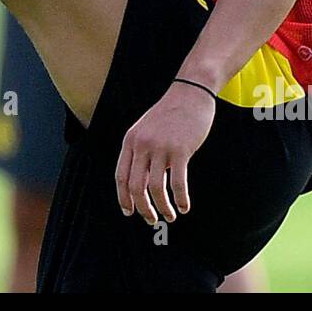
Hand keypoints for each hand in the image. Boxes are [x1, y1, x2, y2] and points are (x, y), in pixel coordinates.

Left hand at [115, 81, 216, 224]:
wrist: (190, 91)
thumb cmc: (171, 112)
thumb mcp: (147, 128)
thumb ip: (141, 150)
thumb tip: (142, 180)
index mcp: (131, 140)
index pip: (121, 176)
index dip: (124, 198)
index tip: (129, 212)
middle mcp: (142, 145)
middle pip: (136, 186)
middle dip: (143, 208)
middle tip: (151, 219)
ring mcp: (161, 147)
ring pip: (155, 188)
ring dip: (162, 207)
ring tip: (170, 216)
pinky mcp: (181, 150)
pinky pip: (177, 183)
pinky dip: (180, 199)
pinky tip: (184, 206)